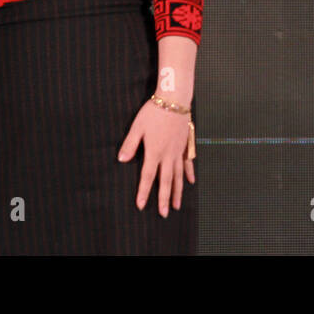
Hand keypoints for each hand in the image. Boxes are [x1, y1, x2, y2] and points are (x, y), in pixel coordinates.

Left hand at [118, 97, 195, 216]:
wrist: (175, 100)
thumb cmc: (154, 112)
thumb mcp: (137, 127)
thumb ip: (130, 144)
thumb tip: (121, 159)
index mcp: (154, 152)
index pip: (148, 176)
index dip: (143, 191)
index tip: (141, 205)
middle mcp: (168, 155)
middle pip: (166, 181)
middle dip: (164, 198)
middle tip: (163, 214)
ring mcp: (179, 150)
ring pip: (179, 175)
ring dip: (177, 191)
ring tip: (177, 206)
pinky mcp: (186, 144)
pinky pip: (188, 163)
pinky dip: (190, 174)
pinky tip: (191, 182)